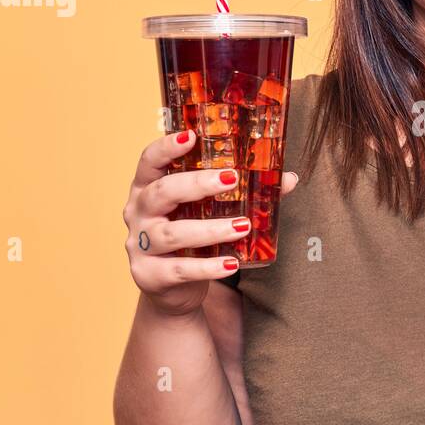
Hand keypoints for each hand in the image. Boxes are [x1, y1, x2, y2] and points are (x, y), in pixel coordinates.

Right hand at [122, 130, 299, 316]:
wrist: (173, 287)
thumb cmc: (191, 237)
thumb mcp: (207, 211)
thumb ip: (242, 193)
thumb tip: (287, 179)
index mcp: (147, 188)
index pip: (149, 161)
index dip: (166, 147)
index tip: (191, 136)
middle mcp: (137, 213)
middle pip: (161, 192)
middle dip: (196, 184)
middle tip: (231, 179)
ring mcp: (139, 245)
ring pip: (172, 233)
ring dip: (210, 229)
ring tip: (243, 226)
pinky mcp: (149, 275)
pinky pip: (180, 269)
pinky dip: (208, 267)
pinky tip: (232, 263)